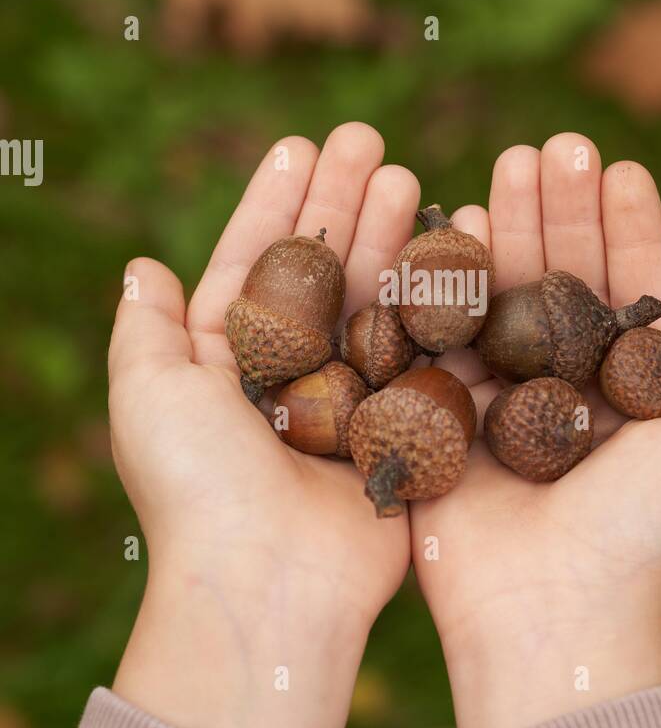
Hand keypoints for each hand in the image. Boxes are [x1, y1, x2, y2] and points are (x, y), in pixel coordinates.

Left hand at [110, 123, 419, 727]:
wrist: (269, 585)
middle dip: (342, 203)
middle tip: (370, 142)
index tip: (303, 144)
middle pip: (320, 271)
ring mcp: (350, 403)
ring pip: (372, 301)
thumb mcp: (148, 396)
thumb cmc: (198, 486)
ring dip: (390, 237)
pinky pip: (420, 353)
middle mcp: (290, 378)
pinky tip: (451, 247)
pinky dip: (434, 301)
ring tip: (409, 175)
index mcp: (225, 365)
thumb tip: (140, 266)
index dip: (277, 202)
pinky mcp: (401, 432)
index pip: (252, 263)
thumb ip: (145, 328)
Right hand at [411, 134, 660, 727]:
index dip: (628, 229)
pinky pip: (443, 339)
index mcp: (628, 395)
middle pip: (562, 280)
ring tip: (509, 164)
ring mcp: (499, 402)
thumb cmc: (641, 544)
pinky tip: (455, 224)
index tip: (623, 168)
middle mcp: (563, 390)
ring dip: (508, 228)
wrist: (549, 623)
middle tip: (557, 146)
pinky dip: (449, 284)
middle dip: (562, 212)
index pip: (630, 292)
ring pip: (504, 297)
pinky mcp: (442, 420)